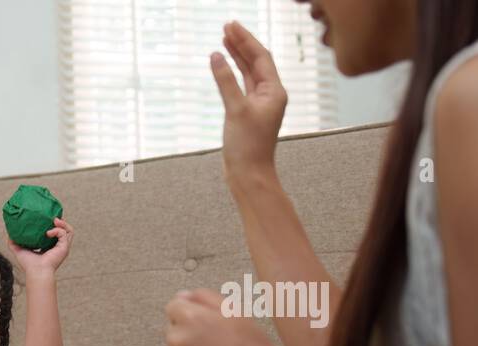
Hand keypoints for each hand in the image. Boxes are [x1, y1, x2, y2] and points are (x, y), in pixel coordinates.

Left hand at [8, 217, 73, 277]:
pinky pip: (64, 234)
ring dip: (63, 224)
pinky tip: (48, 232)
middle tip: (52, 217)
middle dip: (61, 222)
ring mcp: (63, 247)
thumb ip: (14, 242)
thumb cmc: (28, 265)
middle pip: (66, 230)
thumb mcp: (19, 250)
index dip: (54, 225)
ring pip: (69, 231)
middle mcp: (58, 247)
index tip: (47, 218)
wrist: (36, 272)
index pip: (56, 233)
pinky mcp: (64, 247)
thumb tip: (9, 232)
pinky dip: (57, 230)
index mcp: (50, 247)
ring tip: (54, 220)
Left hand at [165, 289, 284, 345]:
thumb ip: (203, 297)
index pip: (173, 307)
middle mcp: (176, 342)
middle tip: (215, 340)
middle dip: (188, 332)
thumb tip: (182, 296)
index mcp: (188, 319)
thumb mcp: (233, 308)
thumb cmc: (251, 343)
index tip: (205, 320)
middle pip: (173, 330)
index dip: (191, 312)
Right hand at [213, 20, 287, 179]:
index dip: (245, 39)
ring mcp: (260, 103)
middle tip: (227, 26)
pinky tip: (225, 65)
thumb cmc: (247, 147)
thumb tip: (216, 56)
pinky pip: (242, 86)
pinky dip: (234, 74)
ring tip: (224, 40)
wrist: (248, 174)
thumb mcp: (235, 110)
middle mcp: (270, 94)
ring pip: (249, 73)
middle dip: (242, 43)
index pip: (260, 57)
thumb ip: (225, 81)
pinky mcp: (248, 113)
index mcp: (275, 91)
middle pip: (256, 61)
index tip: (231, 26)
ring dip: (237, 56)